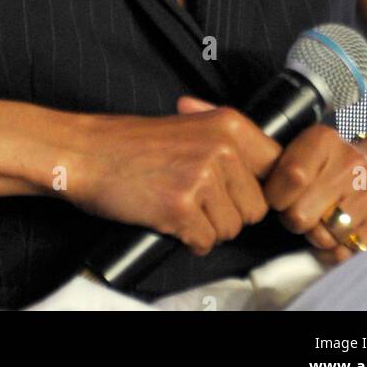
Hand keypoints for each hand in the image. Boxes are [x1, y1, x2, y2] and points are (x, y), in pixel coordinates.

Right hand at [69, 99, 281, 254]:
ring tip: (178, 202)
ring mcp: (202, 178)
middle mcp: (222, 149)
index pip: (278, 168)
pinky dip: (188, 238)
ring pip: (232, 229)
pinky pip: (206, 243)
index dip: (263, 189)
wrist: (88, 152)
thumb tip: (270, 166)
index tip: (246, 195)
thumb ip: (229, 141)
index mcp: (229, 125)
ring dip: (207, 226)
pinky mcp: (181, 207)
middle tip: (196, 197)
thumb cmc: (133, 143)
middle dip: (229, 212)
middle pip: (257, 207)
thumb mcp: (190, 124)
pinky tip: (168, 217)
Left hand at [177, 97, 366, 264]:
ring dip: (313, 233)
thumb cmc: (324, 161)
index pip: (289, 175)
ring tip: (317, 215)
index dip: (275, 192)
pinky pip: (342, 252)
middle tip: (296, 206)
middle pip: (298, 212)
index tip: (276, 190)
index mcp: (323, 140)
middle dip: (291, 216)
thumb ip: (231, 124)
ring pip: (319, 234)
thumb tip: (184, 104)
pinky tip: (338, 228)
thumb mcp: (286, 139)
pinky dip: (334, 247)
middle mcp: (349, 165)